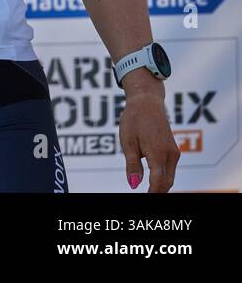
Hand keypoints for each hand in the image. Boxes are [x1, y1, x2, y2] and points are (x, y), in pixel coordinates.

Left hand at [120, 77, 179, 191]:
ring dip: (160, 186)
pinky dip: (162, 177)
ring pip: (169, 177)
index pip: (158, 182)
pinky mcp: (173, 150)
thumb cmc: (134, 120)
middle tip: (144, 197)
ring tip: (147, 192)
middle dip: (156, 192)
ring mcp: (174, 152)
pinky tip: (152, 181)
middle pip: (166, 183)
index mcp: (158, 153)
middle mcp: (170, 155)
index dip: (151, 194)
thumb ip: (132, 165)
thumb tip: (133, 185)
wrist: (147, 102)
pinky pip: (169, 169)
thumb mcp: (128, 142)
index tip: (143, 199)